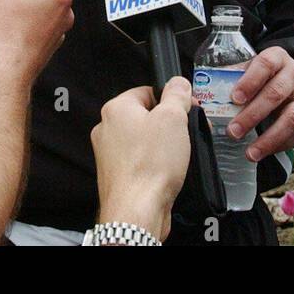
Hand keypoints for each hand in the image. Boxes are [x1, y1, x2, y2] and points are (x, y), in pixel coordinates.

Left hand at [91, 77, 192, 241]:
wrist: (137, 210)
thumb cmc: (149, 166)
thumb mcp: (174, 118)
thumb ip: (177, 95)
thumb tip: (178, 83)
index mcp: (116, 108)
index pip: (147, 91)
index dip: (171, 99)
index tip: (185, 109)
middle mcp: (108, 129)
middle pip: (146, 116)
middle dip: (169, 125)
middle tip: (185, 133)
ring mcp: (110, 154)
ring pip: (144, 140)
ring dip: (163, 146)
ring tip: (176, 156)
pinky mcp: (118, 174)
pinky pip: (141, 161)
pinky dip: (155, 164)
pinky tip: (166, 172)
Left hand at [226, 46, 293, 160]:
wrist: (290, 82)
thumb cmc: (261, 78)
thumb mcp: (246, 70)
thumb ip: (229, 79)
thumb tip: (197, 96)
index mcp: (277, 56)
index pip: (265, 64)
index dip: (250, 81)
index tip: (234, 98)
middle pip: (276, 93)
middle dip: (253, 115)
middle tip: (233, 132)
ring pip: (293, 117)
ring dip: (270, 138)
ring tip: (250, 153)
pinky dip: (282, 144)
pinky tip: (265, 151)